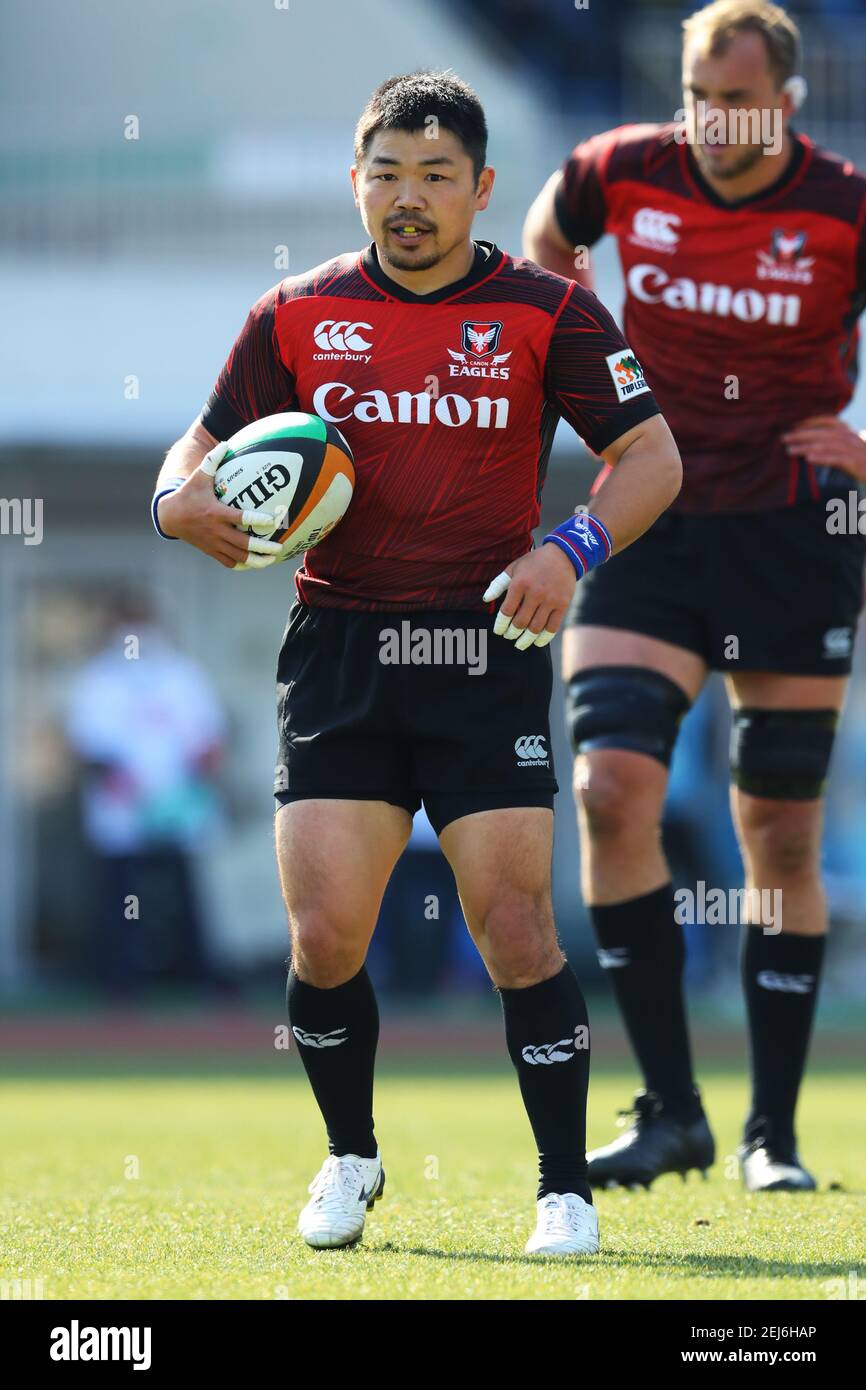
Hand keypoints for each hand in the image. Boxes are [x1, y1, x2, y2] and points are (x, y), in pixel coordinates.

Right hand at [157, 441, 287, 569]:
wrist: (169, 516)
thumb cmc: (188, 493)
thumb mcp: (199, 476)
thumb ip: (212, 460)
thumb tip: (226, 443)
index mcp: (215, 512)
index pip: (240, 518)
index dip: (257, 520)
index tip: (273, 521)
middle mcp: (216, 530)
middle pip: (243, 543)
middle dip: (262, 547)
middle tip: (279, 547)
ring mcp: (213, 543)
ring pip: (238, 557)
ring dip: (256, 561)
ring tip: (270, 559)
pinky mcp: (210, 550)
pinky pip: (228, 561)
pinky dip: (241, 564)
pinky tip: (254, 563)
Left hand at [482, 544, 576, 649]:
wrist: (563, 555)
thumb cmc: (534, 562)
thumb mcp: (514, 568)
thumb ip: (498, 584)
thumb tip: (486, 600)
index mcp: (520, 583)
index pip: (507, 611)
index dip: (501, 625)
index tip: (499, 631)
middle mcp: (535, 593)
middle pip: (520, 622)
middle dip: (512, 633)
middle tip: (509, 636)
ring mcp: (550, 600)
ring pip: (536, 628)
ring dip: (526, 639)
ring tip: (520, 644)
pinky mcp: (563, 604)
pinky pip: (552, 627)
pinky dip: (544, 638)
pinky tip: (537, 642)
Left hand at [781, 416, 865, 482]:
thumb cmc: (862, 461)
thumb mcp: (848, 447)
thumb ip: (832, 442)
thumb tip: (809, 444)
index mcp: (848, 431)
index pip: (827, 421)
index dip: (809, 421)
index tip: (793, 425)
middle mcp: (850, 437)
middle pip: (822, 433)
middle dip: (801, 435)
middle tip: (783, 438)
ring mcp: (853, 449)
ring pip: (826, 445)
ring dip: (806, 447)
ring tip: (790, 450)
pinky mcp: (855, 463)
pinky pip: (836, 459)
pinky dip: (822, 457)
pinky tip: (809, 459)